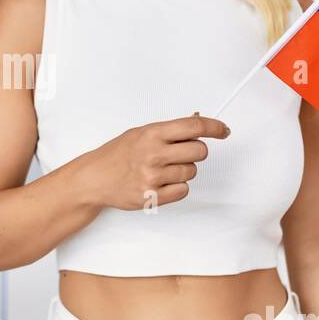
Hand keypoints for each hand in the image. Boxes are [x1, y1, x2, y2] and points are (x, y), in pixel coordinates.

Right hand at [81, 113, 229, 211]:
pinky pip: (183, 191)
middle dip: (196, 152)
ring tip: (162, 169)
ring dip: (183, 170)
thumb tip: (198, 123)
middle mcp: (154, 154)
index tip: (224, 130)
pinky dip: (177, 187)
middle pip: (200, 151)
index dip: (215, 127)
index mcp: (152, 134)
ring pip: (192, 172)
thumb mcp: (141, 133)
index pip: (194, 127)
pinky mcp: (153, 196)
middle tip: (182, 153)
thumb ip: (169, 130)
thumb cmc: (117, 154)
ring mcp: (153, 177)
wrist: (95, 178)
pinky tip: (161, 182)